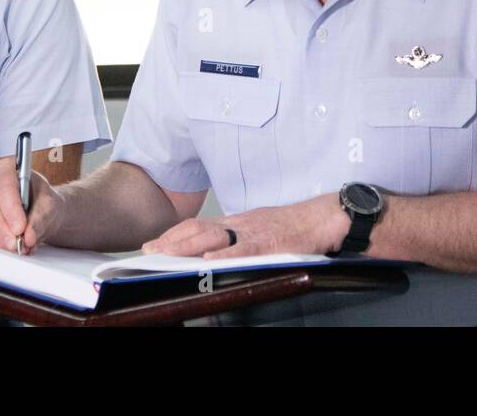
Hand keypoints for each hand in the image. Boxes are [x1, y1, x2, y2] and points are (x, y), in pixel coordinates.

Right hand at [0, 156, 62, 253]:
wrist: (40, 208)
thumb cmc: (43, 199)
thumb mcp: (49, 204)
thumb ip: (41, 218)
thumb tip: (29, 236)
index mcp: (8, 168)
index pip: (5, 186)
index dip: (11, 209)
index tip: (20, 227)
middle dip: (3, 229)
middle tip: (17, 244)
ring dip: (0, 239)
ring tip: (18, 247)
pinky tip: (11, 246)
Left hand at [141, 193, 349, 259]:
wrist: (327, 217)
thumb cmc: (299, 225)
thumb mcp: (263, 227)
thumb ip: (241, 237)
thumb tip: (217, 250)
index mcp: (240, 221)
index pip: (200, 225)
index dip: (175, 234)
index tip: (156, 243)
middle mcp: (242, 224)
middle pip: (200, 228)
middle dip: (172, 240)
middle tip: (150, 250)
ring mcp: (255, 232)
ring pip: (215, 236)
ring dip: (187, 246)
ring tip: (167, 255)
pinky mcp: (271, 243)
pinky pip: (244, 249)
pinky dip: (225, 254)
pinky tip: (208, 259)